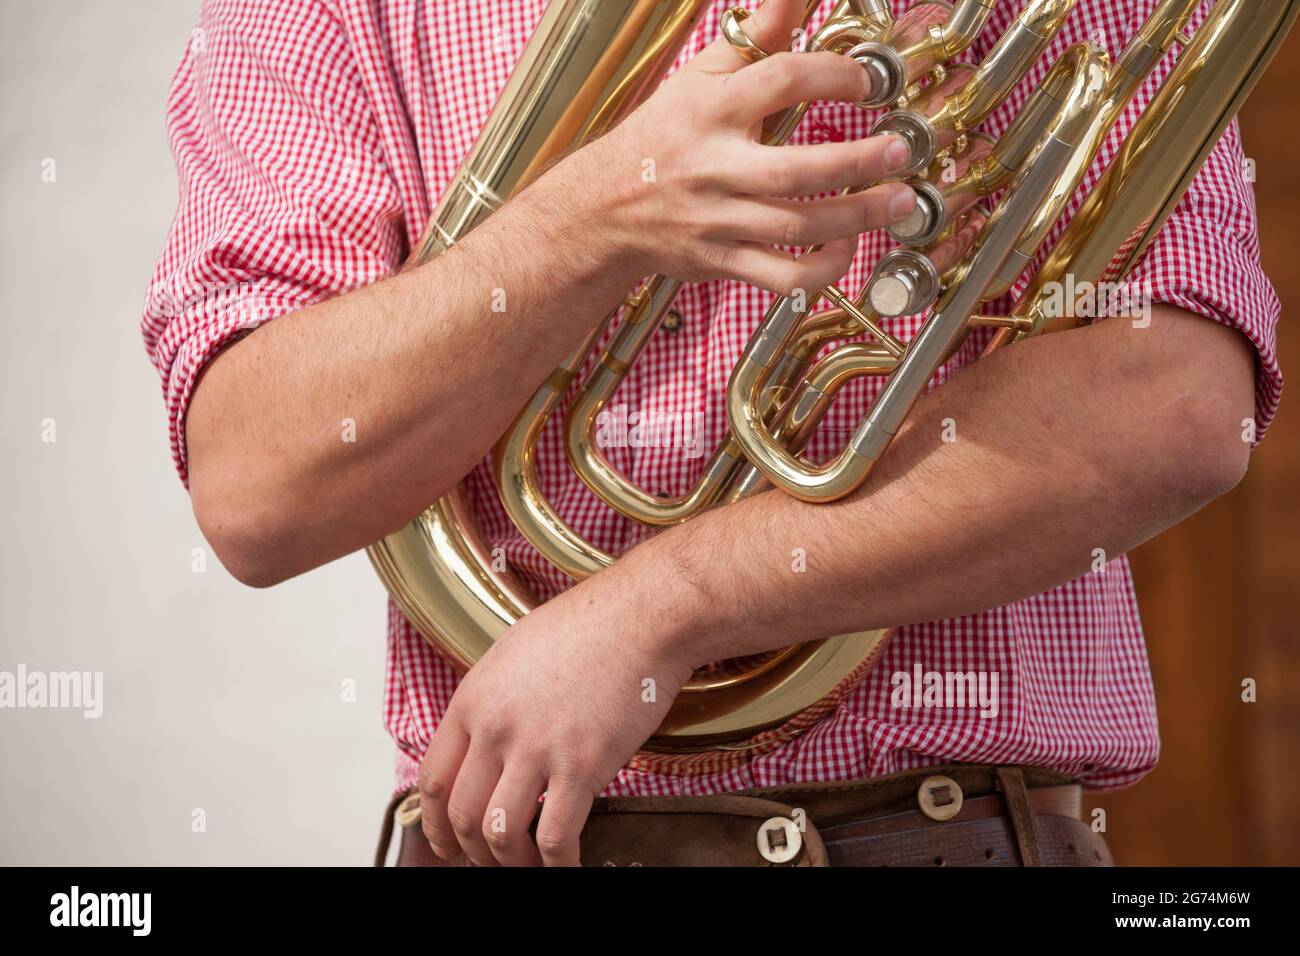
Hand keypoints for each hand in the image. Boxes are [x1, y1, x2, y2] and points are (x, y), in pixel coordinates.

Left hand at [416, 565, 695, 865]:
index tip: (446, 843)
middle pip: (463, 815)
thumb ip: (493, 699)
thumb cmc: (589, 626)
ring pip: (501, 834)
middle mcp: (496, 728)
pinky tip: (567, 865)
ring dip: (512, 862)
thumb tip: (487, 739)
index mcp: (474, 699)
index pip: (434, 779)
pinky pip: (556, 836)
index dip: (435, 824)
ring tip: (529, 865)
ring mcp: (537, 749)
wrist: (641, 617)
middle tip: (491, 860)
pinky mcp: (581, 767)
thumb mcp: (515, 652)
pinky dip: (557, 864)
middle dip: (474, 851)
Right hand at [546, 0, 917, 296]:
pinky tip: (846, 247)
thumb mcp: (702, 77)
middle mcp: (715, 168)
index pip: (779, 81)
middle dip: (857, 162)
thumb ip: (758, 36)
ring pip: (796, 228)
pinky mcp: (722, 261)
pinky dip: (822, 269)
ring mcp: (718, 220)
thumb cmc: (661, 138)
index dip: (832, 76)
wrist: (603, 209)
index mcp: (711, 111)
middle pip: (795, 171)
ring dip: (857, 217)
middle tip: (900, 150)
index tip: (866, 83)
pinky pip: (781, 276)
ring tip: (900, 200)